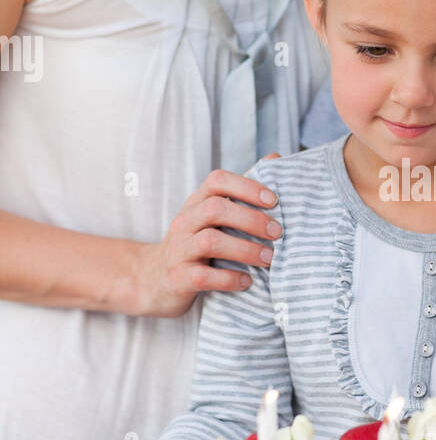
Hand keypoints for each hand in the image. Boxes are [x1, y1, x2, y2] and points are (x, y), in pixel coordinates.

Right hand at [130, 160, 283, 317]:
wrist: (154, 280)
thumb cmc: (195, 244)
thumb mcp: (212, 217)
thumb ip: (241, 193)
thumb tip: (276, 158)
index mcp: (196, 203)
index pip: (217, 181)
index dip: (246, 186)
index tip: (274, 200)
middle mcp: (185, 222)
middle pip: (215, 209)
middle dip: (251, 219)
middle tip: (277, 233)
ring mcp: (179, 250)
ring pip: (210, 241)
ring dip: (245, 250)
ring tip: (269, 259)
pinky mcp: (178, 278)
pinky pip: (204, 276)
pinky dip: (230, 279)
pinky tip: (248, 281)